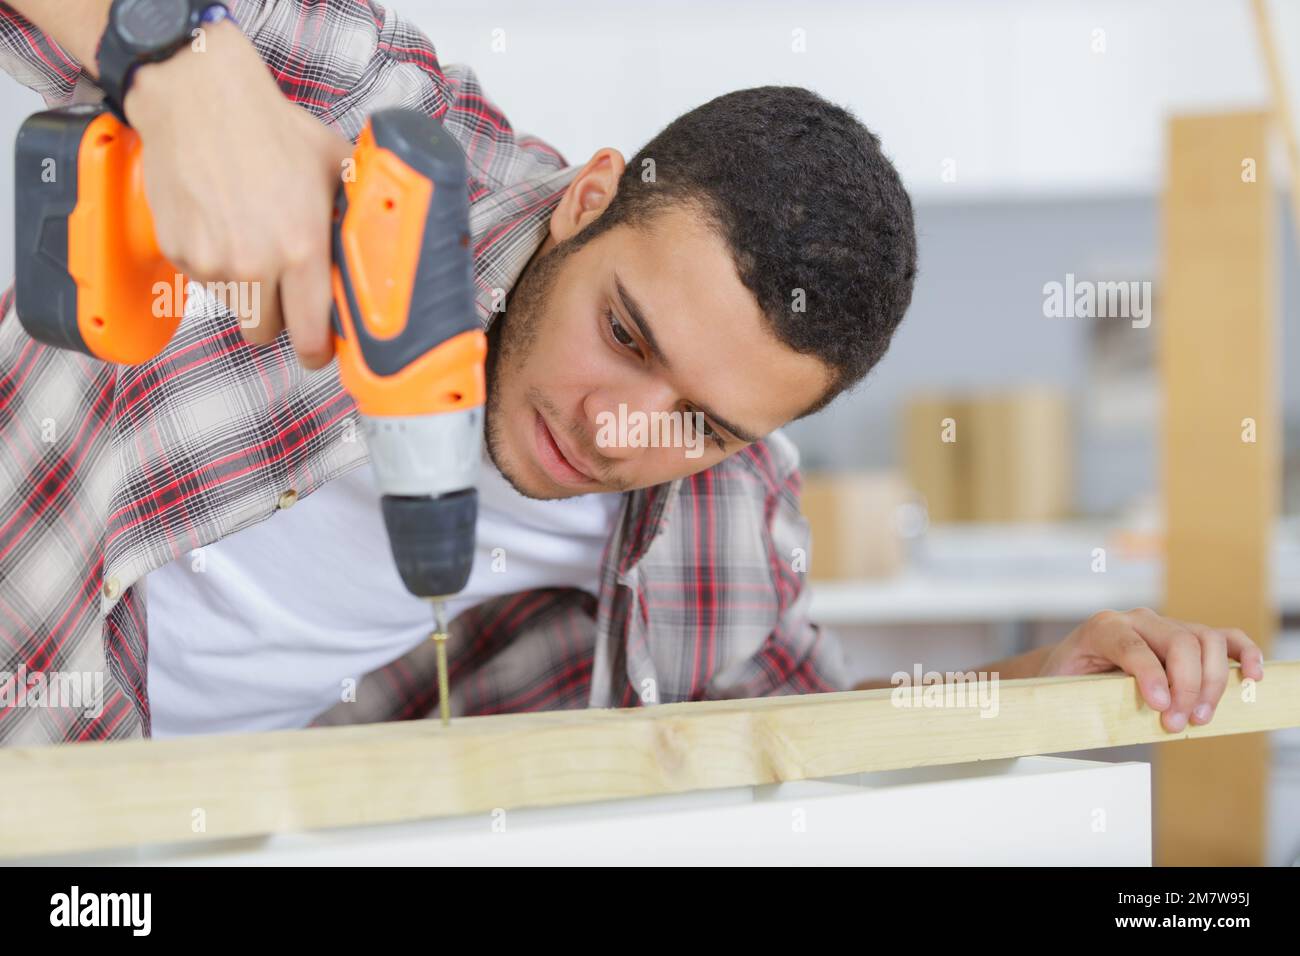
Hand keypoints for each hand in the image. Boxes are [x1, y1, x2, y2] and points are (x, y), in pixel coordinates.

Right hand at [124, 20, 353, 369]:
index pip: (311, 336)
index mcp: (300, 250)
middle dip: (279, 319)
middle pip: (266, 334)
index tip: (321, 349)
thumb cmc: (272, 130)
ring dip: (247, 292)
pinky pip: (204, 282)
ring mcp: (210, 261)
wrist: (199, 97)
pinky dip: (214, 267)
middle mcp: (254, 263)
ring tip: (253, 242)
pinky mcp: (178, 252)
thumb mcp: (335, 169)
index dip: (318, 350)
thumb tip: (378, 248)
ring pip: (235, 309)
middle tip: (285, 290)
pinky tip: (223, 225)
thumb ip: (356, 217)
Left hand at [1039, 607, 1264, 732]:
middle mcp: (1137, 620)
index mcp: (1103, 628)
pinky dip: (1243, 654)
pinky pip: (1223, 638)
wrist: (1069, 665)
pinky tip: (1252, 676)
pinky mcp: (1186, 637)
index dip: (1150, 676)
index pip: (1133, 646)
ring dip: (1212, 681)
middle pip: (1179, 642)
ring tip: (1200, 716)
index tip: (1161, 707)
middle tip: (1178, 723)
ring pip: (1206, 640)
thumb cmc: (1067, 677)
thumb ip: (1078, 696)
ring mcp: (1165, 625)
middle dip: (1186, 686)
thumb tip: (1092, 717)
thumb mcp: (1062, 686)